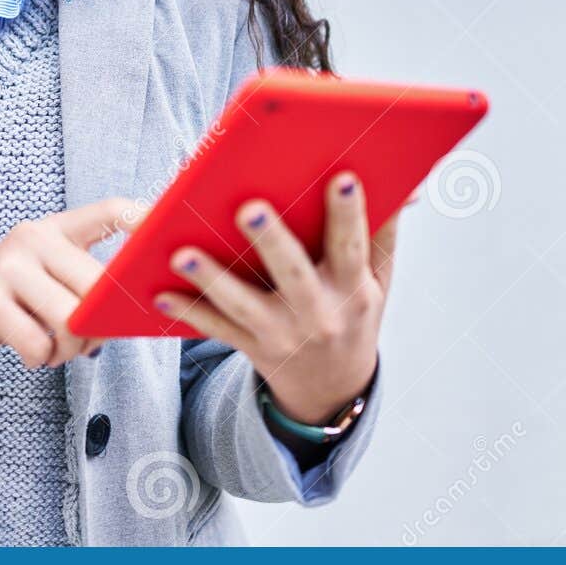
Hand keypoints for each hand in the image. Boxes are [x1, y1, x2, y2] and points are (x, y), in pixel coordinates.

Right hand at [0, 196, 140, 370]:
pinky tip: (32, 351)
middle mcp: (32, 238)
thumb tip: (138, 309)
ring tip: (60, 349)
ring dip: (72, 348)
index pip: (108, 211)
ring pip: (70, 318)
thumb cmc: (12, 299)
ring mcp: (7, 267)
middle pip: (96, 282)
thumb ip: (85, 279)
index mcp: (55, 228)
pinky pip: (39, 344)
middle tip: (92, 340)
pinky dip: (42, 358)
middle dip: (101, 324)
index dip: (142, 220)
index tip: (169, 233)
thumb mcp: (46, 273)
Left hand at [153, 172, 408, 423]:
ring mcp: (281, 334)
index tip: (344, 177)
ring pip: (242, 304)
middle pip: (292, 273)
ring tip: (182, 252)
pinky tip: (158, 291)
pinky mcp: (251, 346)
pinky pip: (215, 328)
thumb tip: (407, 185)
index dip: (350, 214)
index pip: (352, 246)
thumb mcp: (379, 280)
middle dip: (271, 241)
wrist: (332, 387)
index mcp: (353, 289)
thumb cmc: (353, 311)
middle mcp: (318, 313)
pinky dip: (187, 311)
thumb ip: (384, 231)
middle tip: (249, 207)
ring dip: (212, 279)